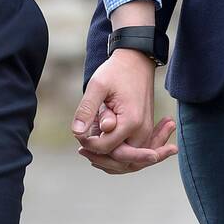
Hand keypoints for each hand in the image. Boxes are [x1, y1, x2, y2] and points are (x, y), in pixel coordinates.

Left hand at [71, 50, 177, 173]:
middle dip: (99, 157)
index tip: (79, 133)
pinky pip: (132, 153)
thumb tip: (77, 133)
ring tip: (88, 148)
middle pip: (119, 160)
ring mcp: (146, 133)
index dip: (88, 144)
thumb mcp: (98, 85)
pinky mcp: (145, 131)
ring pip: (127, 161)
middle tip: (80, 149)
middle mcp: (142, 131)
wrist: (137, 61)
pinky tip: (100, 150)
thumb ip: (87, 109)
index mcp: (131, 122)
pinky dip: (117, 156)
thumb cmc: (116, 71)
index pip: (106, 147)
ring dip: (108, 160)